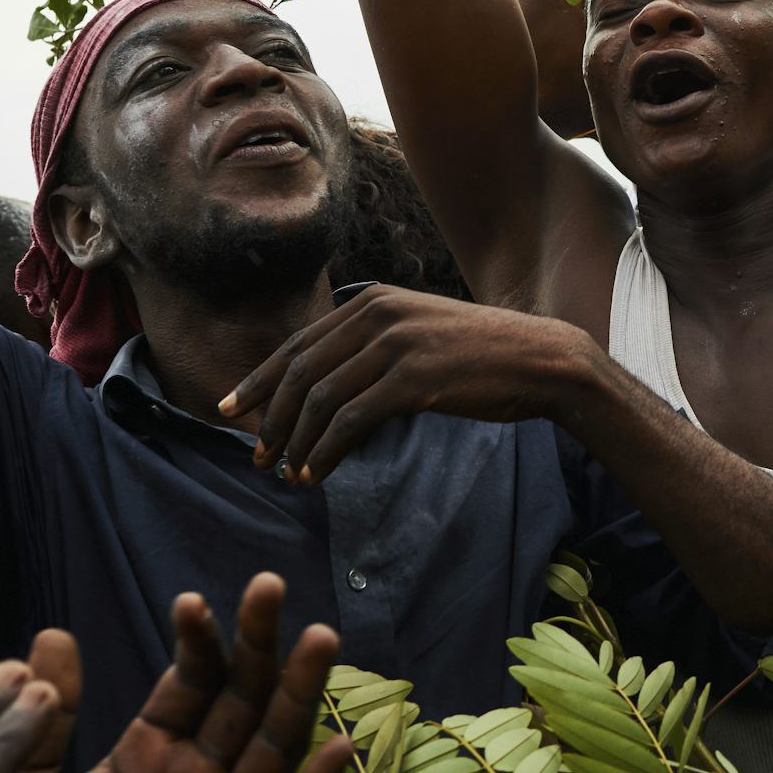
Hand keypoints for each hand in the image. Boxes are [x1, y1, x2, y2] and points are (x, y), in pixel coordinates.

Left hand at [0, 575, 351, 772]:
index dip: (198, 642)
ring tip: (320, 639)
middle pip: (241, 702)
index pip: (190, 684)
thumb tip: (51, 632)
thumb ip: (46, 717)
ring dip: (297, 696)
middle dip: (258, 645)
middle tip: (269, 587)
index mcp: (148, 757)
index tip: (190, 602)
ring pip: (271, 752)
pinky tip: (338, 749)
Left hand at [220, 285, 593, 483]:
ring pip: (320, 399)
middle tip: (256, 456)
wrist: (542, 359)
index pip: (299, 343)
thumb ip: (374, 344)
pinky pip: (351, 421)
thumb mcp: (420, 331)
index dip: (259, 380)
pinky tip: (317, 473)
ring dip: (296, 443)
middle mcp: (378, 314)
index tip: (231, 410)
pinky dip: (326, 451)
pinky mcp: (414, 379)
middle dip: (270, 418)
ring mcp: (396, 344)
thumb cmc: (481, 355)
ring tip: (288, 473)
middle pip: (301, 372)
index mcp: (373, 299)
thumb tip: (326, 382)